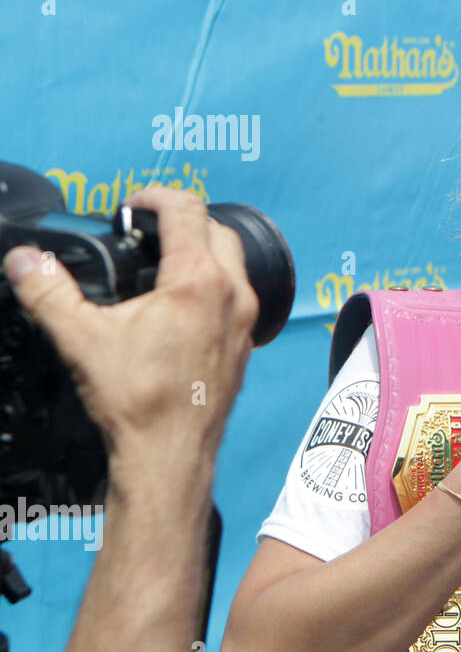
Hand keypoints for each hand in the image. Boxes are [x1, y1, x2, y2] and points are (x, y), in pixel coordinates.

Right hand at [3, 187, 258, 497]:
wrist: (170, 454)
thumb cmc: (139, 402)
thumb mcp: (81, 338)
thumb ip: (49, 291)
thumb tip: (24, 261)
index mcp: (199, 281)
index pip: (187, 209)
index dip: (153, 197)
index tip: (130, 208)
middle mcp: (233, 294)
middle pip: (217, 230)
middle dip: (182, 221)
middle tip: (145, 233)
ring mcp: (245, 319)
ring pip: (233, 262)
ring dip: (202, 251)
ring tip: (161, 263)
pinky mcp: (245, 343)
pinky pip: (237, 295)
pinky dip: (213, 285)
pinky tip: (180, 305)